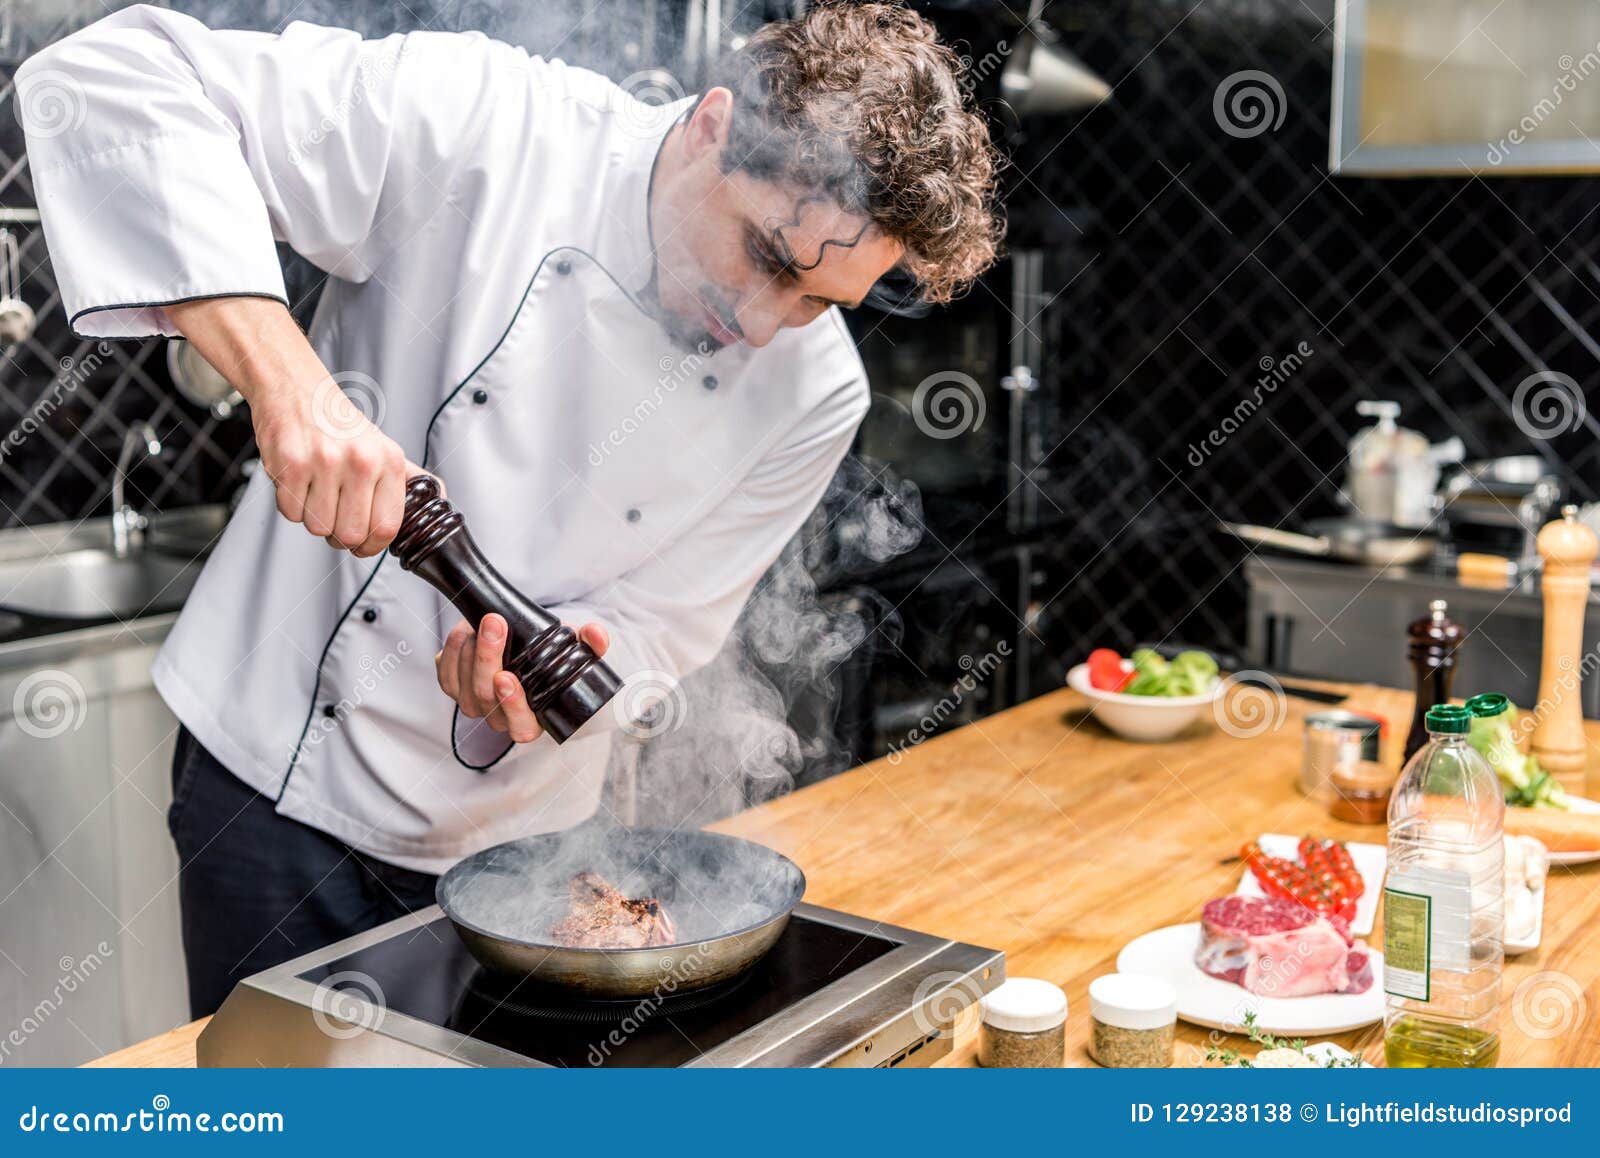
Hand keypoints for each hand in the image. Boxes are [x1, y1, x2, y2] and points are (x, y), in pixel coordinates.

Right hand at [162, 297, 418, 557]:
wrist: (296, 388)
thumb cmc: (339, 424)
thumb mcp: (384, 447)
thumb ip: (408, 478)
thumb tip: (438, 498)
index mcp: (389, 461)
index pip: (387, 527)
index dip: (372, 546)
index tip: (363, 545)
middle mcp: (362, 461)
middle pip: (351, 534)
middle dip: (339, 535)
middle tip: (334, 516)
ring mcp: (325, 462)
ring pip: (318, 527)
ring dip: (313, 518)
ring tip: (316, 492)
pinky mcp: (292, 464)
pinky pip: (290, 513)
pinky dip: (291, 505)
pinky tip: (299, 482)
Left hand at [436, 614, 610, 742]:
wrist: (523, 649)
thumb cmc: (550, 659)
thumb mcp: (575, 651)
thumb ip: (591, 644)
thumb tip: (596, 634)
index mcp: (533, 719)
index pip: (521, 727)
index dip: (512, 705)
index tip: (507, 677)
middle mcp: (501, 718)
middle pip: (485, 698)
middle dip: (487, 659)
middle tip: (495, 625)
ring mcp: (475, 705)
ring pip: (464, 687)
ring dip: (469, 651)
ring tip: (483, 622)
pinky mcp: (454, 688)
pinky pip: (446, 676)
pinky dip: (452, 651)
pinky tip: (464, 631)